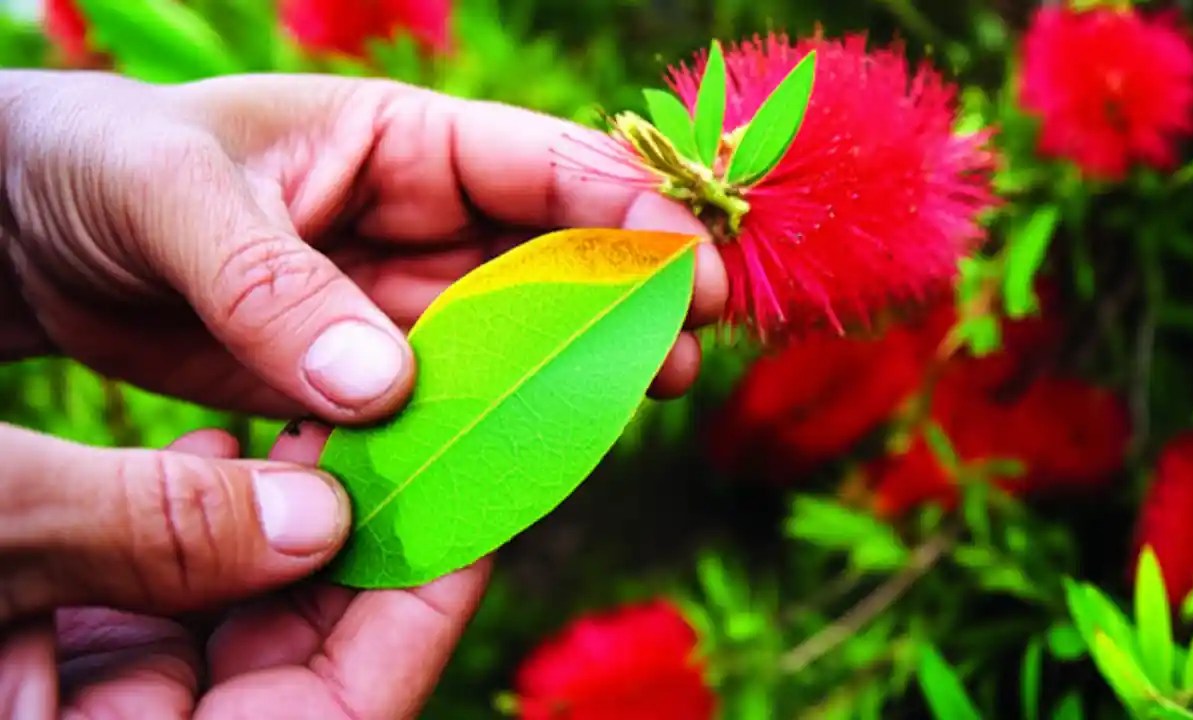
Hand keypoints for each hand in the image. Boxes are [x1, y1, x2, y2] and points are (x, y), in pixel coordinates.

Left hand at [0, 70, 727, 424]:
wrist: (24, 233)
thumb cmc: (98, 168)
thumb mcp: (174, 199)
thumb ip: (272, 284)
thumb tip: (383, 387)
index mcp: (397, 138)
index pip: (540, 165)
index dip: (627, 212)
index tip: (690, 270)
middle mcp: (415, 219)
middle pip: (551, 260)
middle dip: (625, 302)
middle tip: (684, 361)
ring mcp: (389, 301)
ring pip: (508, 339)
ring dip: (573, 374)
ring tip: (641, 405)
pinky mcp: (353, 374)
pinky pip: (440, 403)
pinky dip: (483, 432)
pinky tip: (524, 461)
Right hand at [1, 423, 484, 718]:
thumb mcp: (2, 528)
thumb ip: (151, 529)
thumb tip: (316, 513)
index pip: (340, 710)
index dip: (418, 612)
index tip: (468, 507)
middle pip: (296, 653)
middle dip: (354, 538)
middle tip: (403, 433)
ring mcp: (91, 689)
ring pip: (230, 607)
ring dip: (282, 512)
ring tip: (324, 417)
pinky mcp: (52, 641)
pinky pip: (161, 587)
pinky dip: (198, 513)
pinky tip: (214, 434)